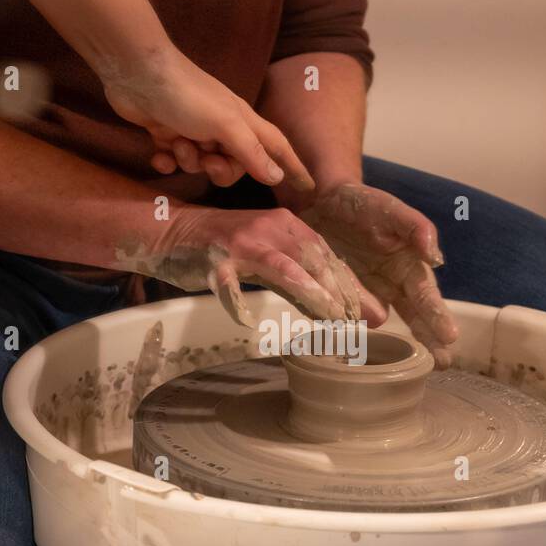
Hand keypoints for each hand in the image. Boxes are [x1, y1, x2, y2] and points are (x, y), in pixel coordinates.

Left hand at [102, 48, 314, 191]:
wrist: (136, 72)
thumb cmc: (187, 94)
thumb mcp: (225, 124)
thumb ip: (250, 152)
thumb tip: (276, 176)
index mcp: (243, 121)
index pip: (276, 148)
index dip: (292, 167)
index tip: (307, 187)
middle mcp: (222, 126)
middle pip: (235, 165)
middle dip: (221, 170)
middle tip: (207, 160)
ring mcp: (194, 130)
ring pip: (202, 165)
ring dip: (189, 161)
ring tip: (178, 143)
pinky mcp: (167, 133)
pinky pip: (174, 160)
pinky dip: (167, 160)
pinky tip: (159, 153)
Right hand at [116, 206, 366, 327]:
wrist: (171, 229)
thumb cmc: (225, 248)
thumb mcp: (269, 259)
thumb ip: (299, 282)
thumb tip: (335, 311)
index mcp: (288, 225)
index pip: (328, 256)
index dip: (352, 285)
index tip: (375, 311)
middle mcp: (272, 228)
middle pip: (316, 259)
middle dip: (344, 290)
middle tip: (368, 318)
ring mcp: (245, 241)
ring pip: (284, 266)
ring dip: (312, 291)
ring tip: (334, 315)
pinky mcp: (217, 258)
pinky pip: (230, 283)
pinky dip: (239, 302)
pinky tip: (249, 320)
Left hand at [298, 183, 458, 365]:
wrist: (322, 200)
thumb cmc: (363, 203)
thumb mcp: (391, 210)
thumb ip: (414, 228)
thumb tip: (434, 255)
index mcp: (407, 265)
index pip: (426, 294)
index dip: (438, 315)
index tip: (450, 337)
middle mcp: (391, 285)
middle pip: (414, 315)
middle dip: (430, 339)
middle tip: (443, 363)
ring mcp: (366, 294)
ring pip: (384, 323)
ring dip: (398, 342)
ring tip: (418, 362)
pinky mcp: (340, 297)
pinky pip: (349, 317)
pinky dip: (355, 331)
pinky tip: (362, 351)